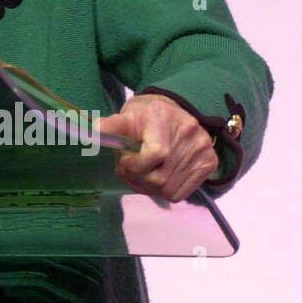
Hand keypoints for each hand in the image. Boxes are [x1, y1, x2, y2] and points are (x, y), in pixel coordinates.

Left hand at [98, 93, 218, 201]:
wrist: (176, 109)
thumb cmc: (147, 114)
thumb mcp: (127, 115)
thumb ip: (111, 125)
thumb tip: (92, 130)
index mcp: (165, 119)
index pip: (156, 153)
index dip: (136, 165)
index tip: (123, 161)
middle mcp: (190, 135)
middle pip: (160, 177)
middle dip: (136, 178)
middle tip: (125, 170)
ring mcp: (203, 151)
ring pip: (168, 189)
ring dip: (147, 188)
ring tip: (138, 175)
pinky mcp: (209, 164)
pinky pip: (181, 193)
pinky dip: (163, 191)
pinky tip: (154, 178)